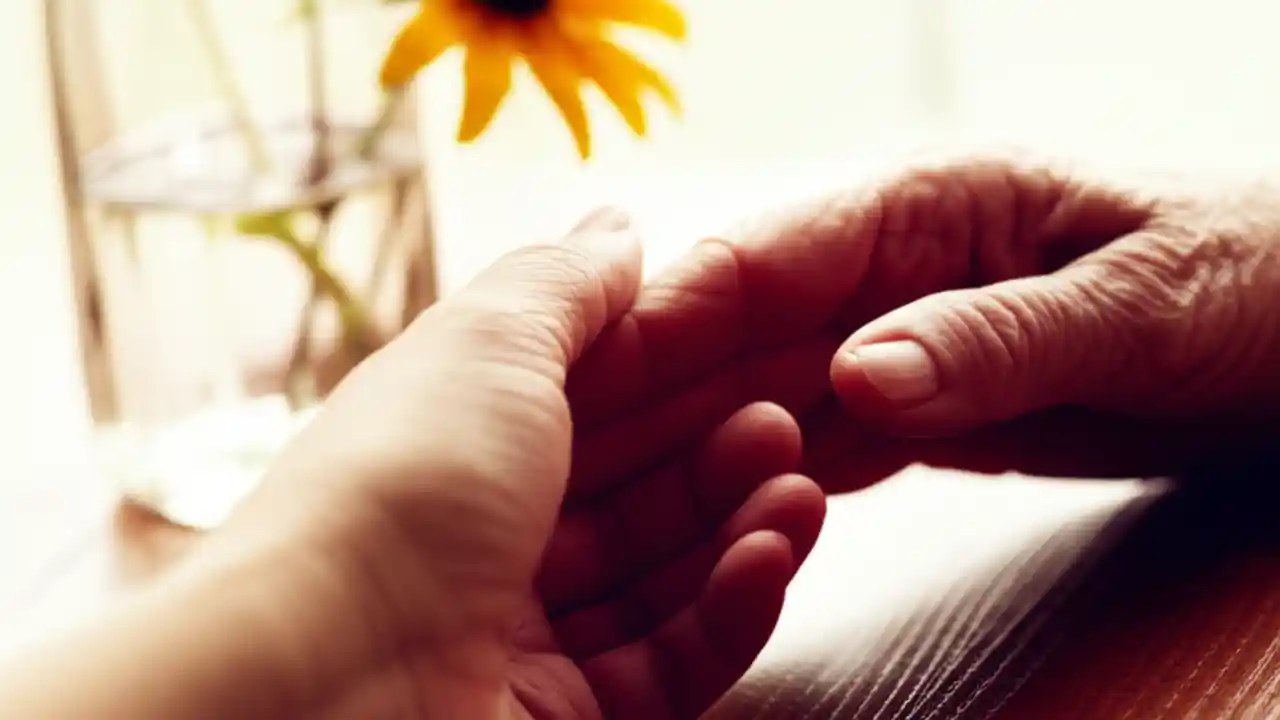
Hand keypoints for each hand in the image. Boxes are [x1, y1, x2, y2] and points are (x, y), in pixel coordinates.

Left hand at [4, 210, 821, 719]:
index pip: (590, 405)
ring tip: (797, 489)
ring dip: (739, 529)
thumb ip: (564, 285)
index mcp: (460, 441)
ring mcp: (522, 635)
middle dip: (716, 455)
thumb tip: (616, 226)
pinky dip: (728, 613)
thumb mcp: (487, 343)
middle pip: (633, 496)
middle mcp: (485, 539)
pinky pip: (667, 665)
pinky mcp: (562, 719)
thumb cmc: (395, 489)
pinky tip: (768, 560)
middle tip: (783, 422)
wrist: (326, 676)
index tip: (747, 349)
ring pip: (662, 581)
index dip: (673, 376)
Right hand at [563, 158, 1279, 493]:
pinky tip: (705, 515)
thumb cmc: (1253, 279)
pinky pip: (822, 438)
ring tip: (595, 496)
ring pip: (764, 389)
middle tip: (549, 450)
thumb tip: (858, 376)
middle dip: (643, 388)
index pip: (765, 255)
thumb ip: (998, 338)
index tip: (577, 373)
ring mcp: (900, 333)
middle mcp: (892, 265)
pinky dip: (766, 477)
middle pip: (737, 328)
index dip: (665, 315)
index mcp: (931, 205)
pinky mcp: (923, 398)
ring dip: (685, 441)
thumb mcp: (1140, 302)